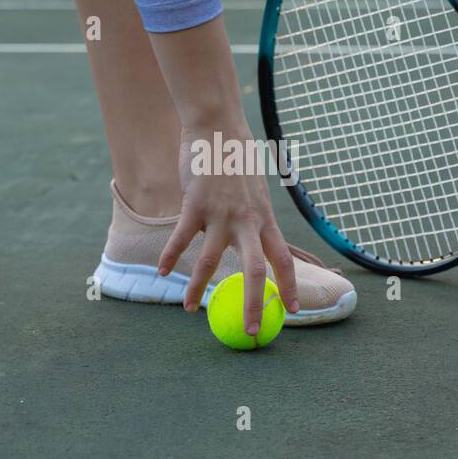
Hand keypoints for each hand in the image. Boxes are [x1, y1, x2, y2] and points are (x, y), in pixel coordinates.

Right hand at [157, 124, 298, 334]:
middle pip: (255, 272)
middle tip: (252, 332)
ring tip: (190, 311)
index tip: (295, 310)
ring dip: (199, 289)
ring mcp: (221, 214)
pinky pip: (181, 238)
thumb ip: (252, 216)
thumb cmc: (235, 158)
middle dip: (255, 305)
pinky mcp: (196, 205)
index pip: (284, 260)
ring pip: (210, 262)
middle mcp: (247, 221)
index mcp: (265, 219)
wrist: (217, 126)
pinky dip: (169, 256)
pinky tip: (162, 271)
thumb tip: (249, 236)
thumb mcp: (254, 190)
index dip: (291, 287)